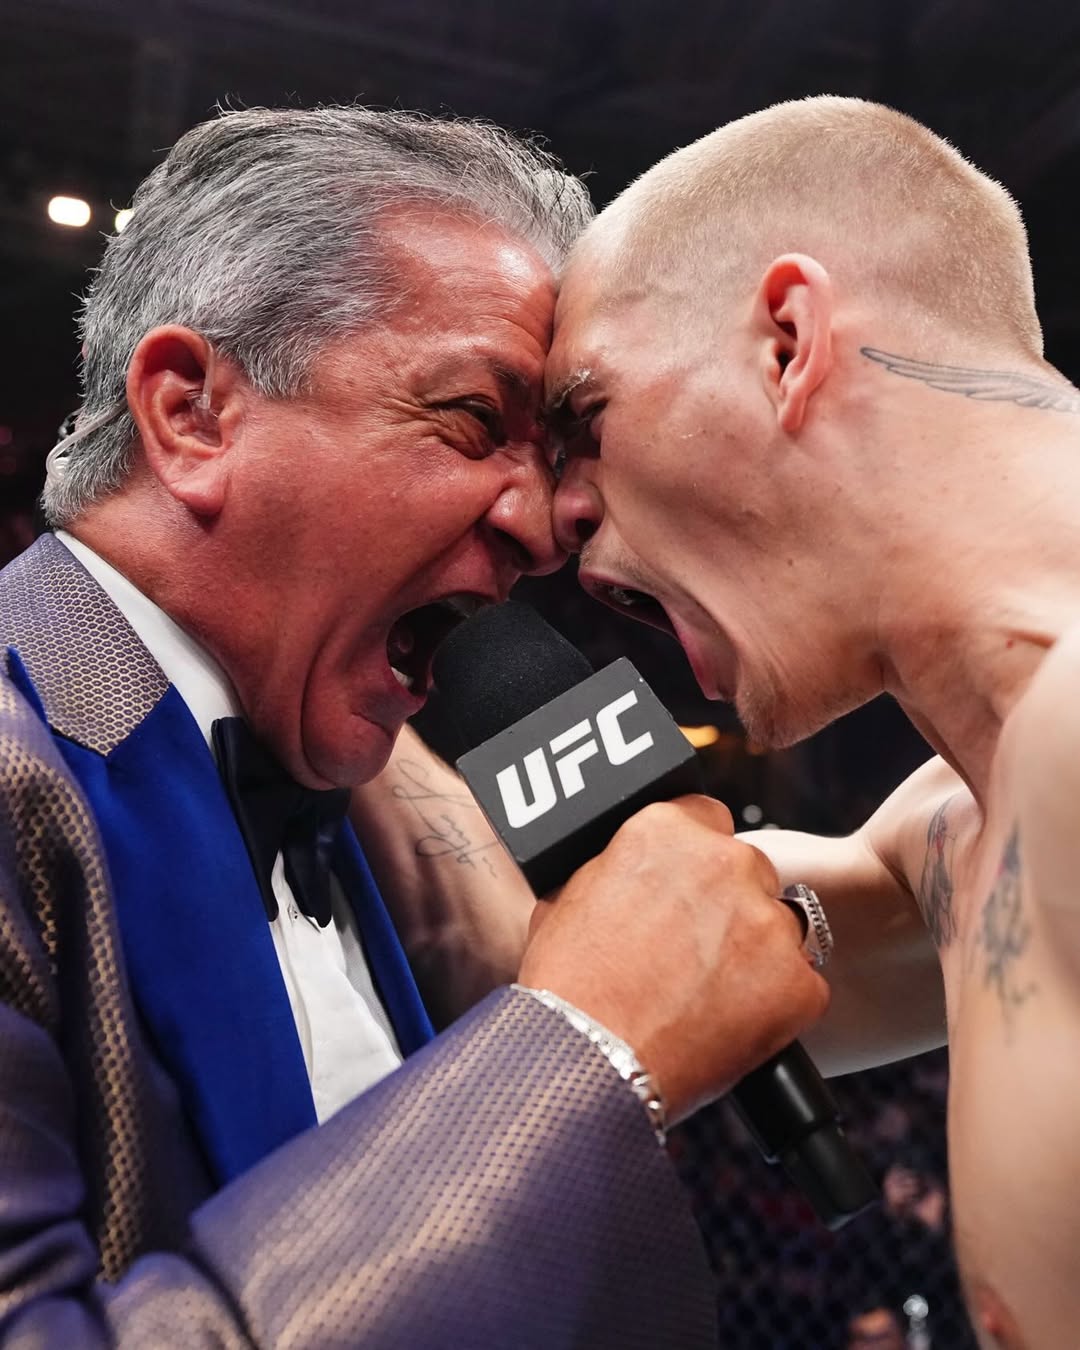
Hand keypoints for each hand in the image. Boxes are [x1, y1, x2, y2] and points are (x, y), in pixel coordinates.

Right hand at [518, 795, 829, 1122]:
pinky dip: (775, 1007)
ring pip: (777, 928)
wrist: (588, 1059)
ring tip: (707, 997)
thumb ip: (615, 866)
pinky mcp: (797, 981)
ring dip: (754, 955)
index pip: (707, 819)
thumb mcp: (569, 897)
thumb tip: (627, 867)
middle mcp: (725, 861)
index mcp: (666, 829)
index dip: (696, 858)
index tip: (688, 887)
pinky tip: (729, 1026)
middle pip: (748, 872)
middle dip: (729, 907)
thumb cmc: (568, 986)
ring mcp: (767, 920)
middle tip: (694, 952)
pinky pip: (799, 986)